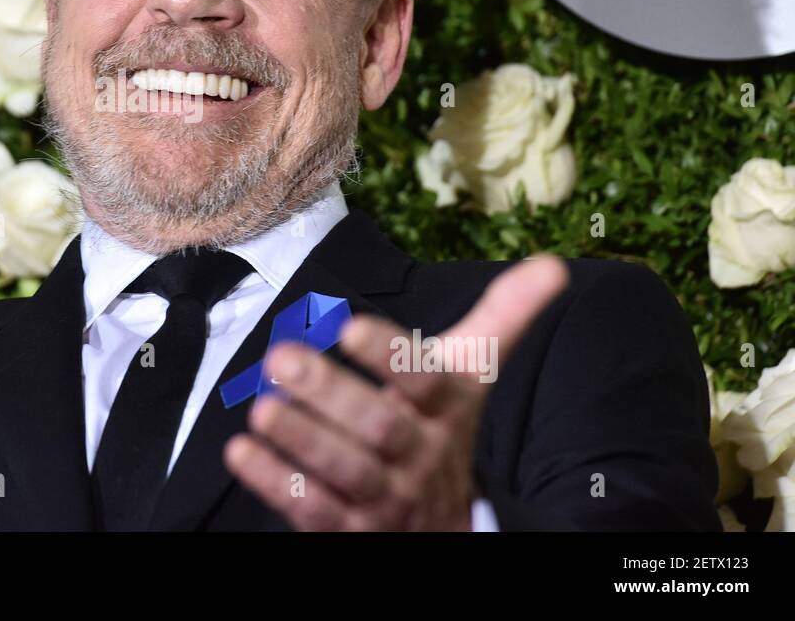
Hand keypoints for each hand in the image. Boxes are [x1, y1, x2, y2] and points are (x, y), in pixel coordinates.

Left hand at [223, 256, 568, 529]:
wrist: (444, 524)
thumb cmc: (442, 428)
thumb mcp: (470, 377)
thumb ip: (501, 320)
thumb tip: (552, 264)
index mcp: (446, 409)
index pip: (426, 380)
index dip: (390, 355)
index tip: (350, 325)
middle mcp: (419, 455)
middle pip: (382, 428)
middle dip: (332, 393)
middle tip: (281, 358)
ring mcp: (386, 498)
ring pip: (348, 472)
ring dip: (303, 440)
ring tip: (261, 410)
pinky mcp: (350, 530)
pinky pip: (315, 510)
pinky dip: (277, 482)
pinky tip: (242, 452)